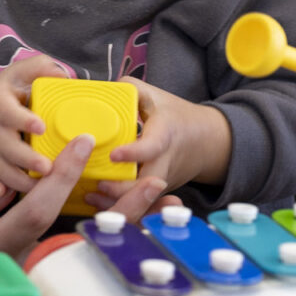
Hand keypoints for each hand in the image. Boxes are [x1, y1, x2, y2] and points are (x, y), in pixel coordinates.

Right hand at [0, 55, 70, 195]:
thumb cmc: (10, 90)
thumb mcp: (22, 72)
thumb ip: (43, 68)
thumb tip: (65, 75)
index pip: (6, 110)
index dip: (22, 119)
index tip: (41, 127)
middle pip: (3, 144)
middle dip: (24, 158)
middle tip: (47, 167)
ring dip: (16, 178)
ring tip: (40, 186)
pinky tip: (4, 195)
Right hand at [0, 133, 89, 256]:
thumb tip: (4, 185)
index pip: (36, 212)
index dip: (61, 177)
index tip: (79, 146)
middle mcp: (13, 251)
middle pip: (52, 211)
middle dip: (70, 174)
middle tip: (84, 140)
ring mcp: (20, 248)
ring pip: (51, 211)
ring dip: (64, 180)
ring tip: (77, 148)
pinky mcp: (23, 240)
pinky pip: (43, 211)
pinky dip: (53, 188)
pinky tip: (61, 166)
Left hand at [92, 80, 229, 203]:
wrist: (205, 140)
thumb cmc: (174, 115)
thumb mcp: (156, 97)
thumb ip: (131, 90)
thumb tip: (100, 88)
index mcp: (165, 135)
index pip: (152, 147)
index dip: (134, 152)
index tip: (115, 154)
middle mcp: (165, 162)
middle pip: (147, 185)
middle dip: (124, 190)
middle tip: (98, 184)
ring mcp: (161, 181)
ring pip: (143, 201)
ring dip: (118, 203)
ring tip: (90, 196)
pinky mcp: (156, 193)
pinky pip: (139, 204)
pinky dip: (118, 206)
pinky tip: (96, 202)